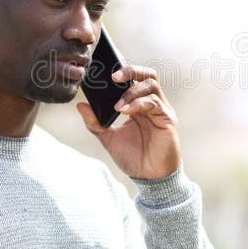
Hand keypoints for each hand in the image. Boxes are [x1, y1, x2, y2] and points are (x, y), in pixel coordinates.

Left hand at [76, 64, 181, 179]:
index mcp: (139, 105)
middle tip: (114, 77)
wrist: (150, 178)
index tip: (104, 73)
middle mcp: (152, 103)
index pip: (134, 79)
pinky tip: (125, 111)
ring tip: (118, 106)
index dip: (123, 71)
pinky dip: (138, 104)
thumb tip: (80, 105)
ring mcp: (161, 110)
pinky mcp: (168, 119)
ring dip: (131, 91)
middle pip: (147, 74)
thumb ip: (95, 122)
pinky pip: (154, 102)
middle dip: (131, 70)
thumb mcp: (108, 139)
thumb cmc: (133, 158)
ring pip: (151, 84)